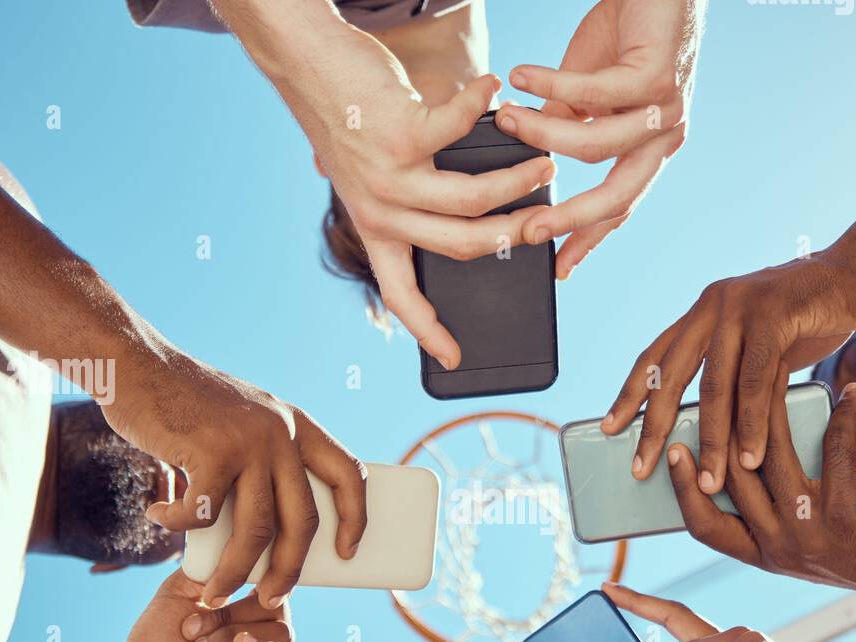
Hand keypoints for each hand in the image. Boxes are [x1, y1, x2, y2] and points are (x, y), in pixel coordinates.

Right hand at [102, 349, 366, 609]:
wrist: (134, 362)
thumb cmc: (185, 406)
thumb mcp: (243, 424)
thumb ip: (263, 462)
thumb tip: (272, 535)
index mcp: (297, 426)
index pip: (349, 474)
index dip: (357, 517)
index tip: (349, 551)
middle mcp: (280, 432)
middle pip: (303, 519)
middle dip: (290, 570)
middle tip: (274, 600)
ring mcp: (247, 441)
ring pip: (256, 530)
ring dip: (236, 573)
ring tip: (215, 594)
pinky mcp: (209, 451)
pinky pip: (202, 514)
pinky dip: (179, 527)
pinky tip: (160, 518)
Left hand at [106, 571, 304, 641]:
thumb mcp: (178, 593)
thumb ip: (211, 567)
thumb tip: (241, 547)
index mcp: (248, 615)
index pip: (273, 584)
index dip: (253, 579)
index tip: (222, 583)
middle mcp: (264, 639)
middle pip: (277, 607)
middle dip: (232, 614)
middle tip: (190, 629)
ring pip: (282, 635)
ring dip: (234, 636)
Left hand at [279, 27, 554, 367]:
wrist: (309, 67)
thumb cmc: (354, 118)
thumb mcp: (374, 176)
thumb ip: (411, 200)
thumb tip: (477, 215)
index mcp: (377, 230)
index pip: (401, 295)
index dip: (428, 332)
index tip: (453, 359)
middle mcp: (381, 212)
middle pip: (462, 246)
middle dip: (514, 236)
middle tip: (546, 220)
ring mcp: (389, 177)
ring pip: (471, 200)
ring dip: (516, 183)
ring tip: (543, 163)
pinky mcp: (399, 135)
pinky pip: (457, 130)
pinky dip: (481, 106)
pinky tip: (496, 89)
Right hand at [499, 0, 703, 277]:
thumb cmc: (625, 29)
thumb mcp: (586, 88)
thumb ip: (565, 122)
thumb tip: (533, 146)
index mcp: (648, 148)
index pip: (619, 206)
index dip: (589, 237)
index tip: (560, 267)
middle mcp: (663, 136)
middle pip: (619, 197)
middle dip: (573, 218)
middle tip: (532, 229)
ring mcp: (666, 110)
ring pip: (597, 146)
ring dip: (544, 134)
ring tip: (508, 118)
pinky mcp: (660, 77)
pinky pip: (595, 95)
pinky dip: (552, 85)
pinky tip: (522, 75)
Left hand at [605, 248, 855, 489]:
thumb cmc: (807, 318)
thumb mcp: (759, 346)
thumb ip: (733, 374)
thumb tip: (710, 430)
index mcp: (701, 314)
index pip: (654, 356)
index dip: (630, 394)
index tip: (609, 428)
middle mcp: (712, 306)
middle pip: (671, 374)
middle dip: (654, 426)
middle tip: (640, 468)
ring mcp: (740, 306)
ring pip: (715, 384)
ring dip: (712, 439)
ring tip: (710, 481)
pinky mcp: (773, 313)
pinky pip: (757, 379)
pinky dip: (753, 422)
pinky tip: (750, 456)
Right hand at [664, 380, 855, 604]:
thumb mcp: (804, 547)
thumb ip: (772, 520)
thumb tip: (743, 466)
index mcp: (763, 556)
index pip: (704, 526)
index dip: (684, 488)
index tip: (671, 450)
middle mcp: (780, 547)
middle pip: (731, 480)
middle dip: (718, 427)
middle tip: (715, 386)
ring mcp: (813, 529)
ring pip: (774, 456)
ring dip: (772, 407)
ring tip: (775, 369)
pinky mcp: (850, 507)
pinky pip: (835, 449)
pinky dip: (843, 415)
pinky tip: (850, 391)